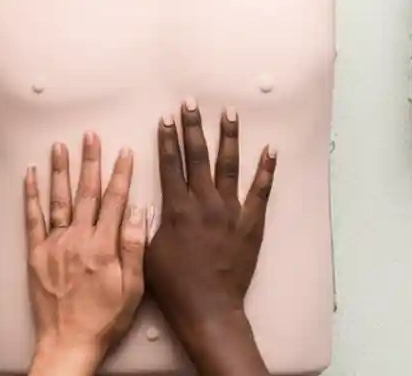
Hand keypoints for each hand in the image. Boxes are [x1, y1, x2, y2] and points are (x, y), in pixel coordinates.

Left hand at [25, 132, 146, 375]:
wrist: (68, 344)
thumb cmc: (104, 321)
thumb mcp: (133, 288)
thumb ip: (135, 247)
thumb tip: (140, 211)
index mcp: (104, 246)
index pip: (116, 200)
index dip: (121, 174)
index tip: (124, 152)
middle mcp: (78, 239)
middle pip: (86, 192)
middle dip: (90, 162)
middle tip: (90, 136)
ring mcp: (54, 245)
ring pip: (58, 199)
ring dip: (61, 171)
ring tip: (60, 146)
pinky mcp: (36, 255)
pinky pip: (32, 219)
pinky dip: (31, 196)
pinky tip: (31, 176)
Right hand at [144, 100, 276, 373]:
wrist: (208, 307)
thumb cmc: (173, 285)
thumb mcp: (146, 252)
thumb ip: (144, 223)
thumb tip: (140, 200)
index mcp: (177, 208)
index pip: (170, 164)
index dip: (167, 139)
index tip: (165, 117)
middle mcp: (204, 203)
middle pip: (198, 156)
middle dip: (193, 127)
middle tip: (190, 103)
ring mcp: (231, 211)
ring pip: (230, 165)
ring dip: (228, 137)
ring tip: (228, 113)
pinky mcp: (251, 223)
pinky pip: (261, 191)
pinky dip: (266, 169)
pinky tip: (270, 150)